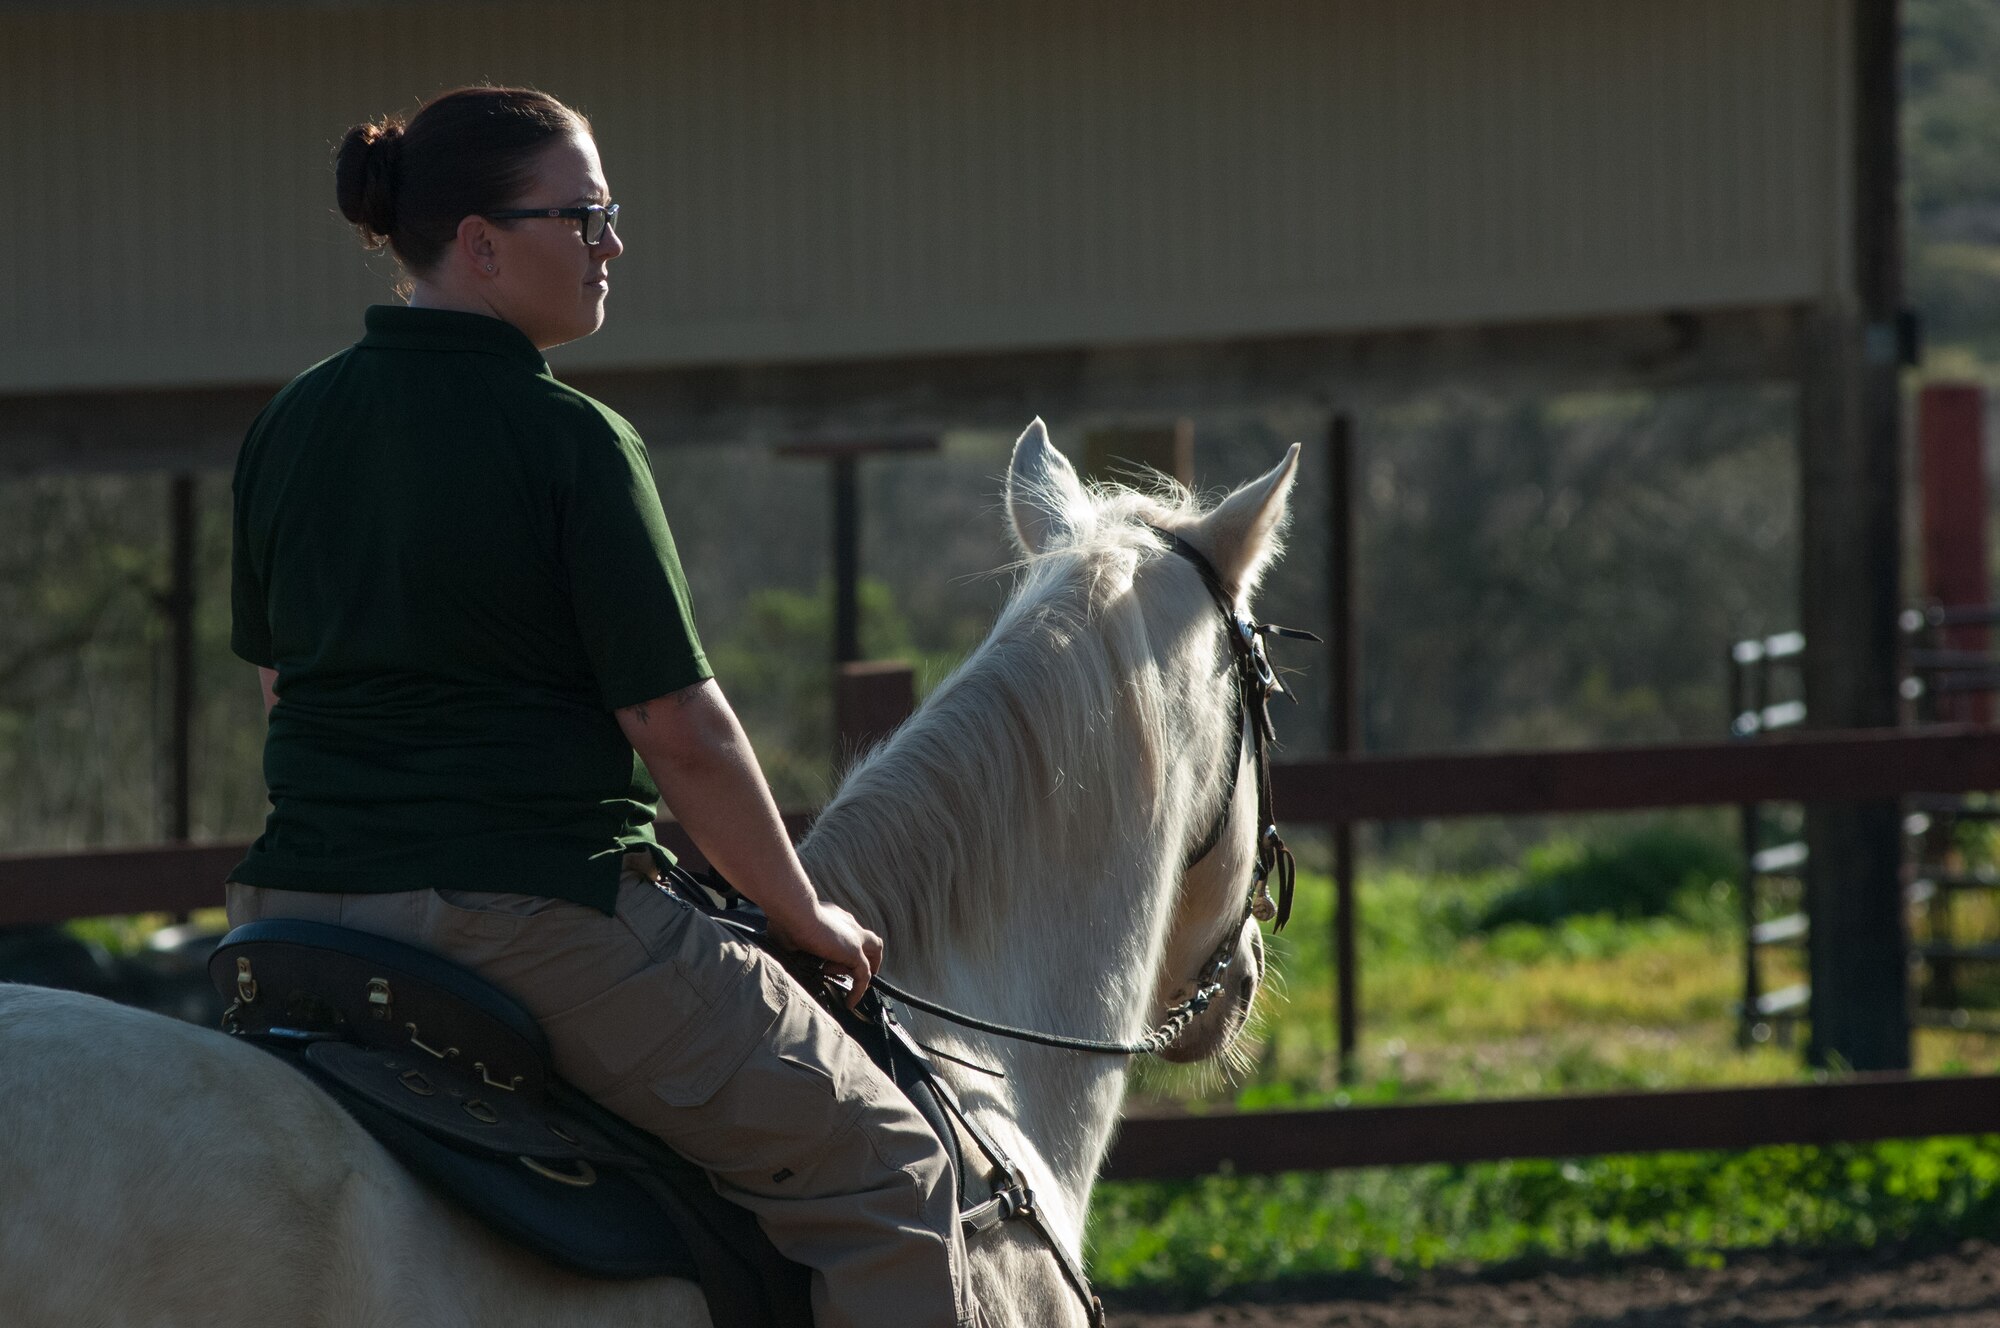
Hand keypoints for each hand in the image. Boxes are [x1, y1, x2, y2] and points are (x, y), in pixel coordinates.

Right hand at [767, 898, 882, 1008]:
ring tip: (853, 988)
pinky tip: (849, 1002)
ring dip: (865, 969)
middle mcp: (847, 924)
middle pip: (867, 939)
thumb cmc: (784, 920)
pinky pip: (864, 975)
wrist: (794, 912)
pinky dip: (859, 990)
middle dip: (864, 955)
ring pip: (874, 951)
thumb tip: (782, 957)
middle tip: (851, 973)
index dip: (840, 947)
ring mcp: (854, 936)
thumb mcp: (788, 935)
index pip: (845, 931)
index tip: (828, 962)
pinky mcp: (854, 951)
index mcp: (833, 918)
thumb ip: (791, 946)